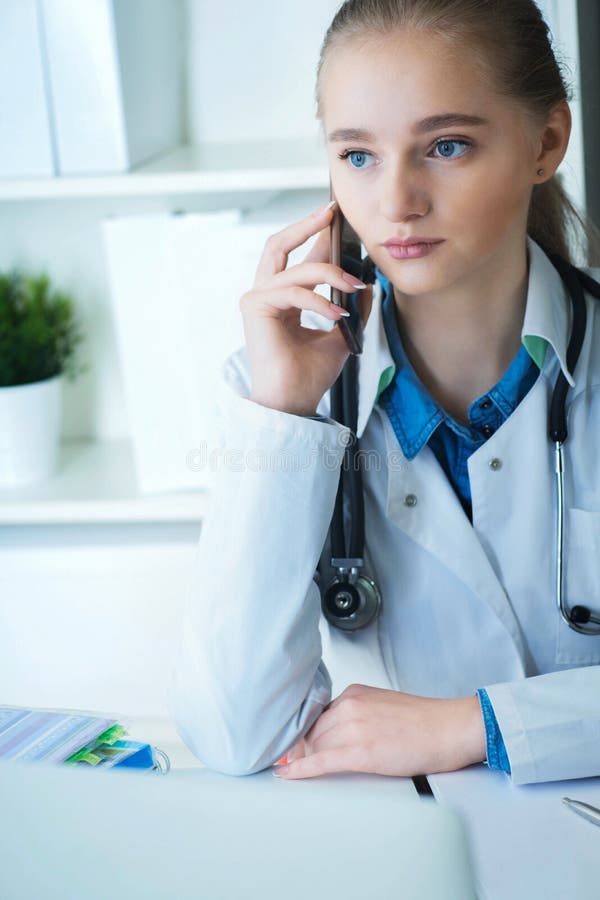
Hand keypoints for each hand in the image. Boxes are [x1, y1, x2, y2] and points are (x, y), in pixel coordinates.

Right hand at [240, 201, 372, 417]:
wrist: (295, 401)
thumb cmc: (310, 374)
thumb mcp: (341, 334)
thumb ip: (351, 308)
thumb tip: (369, 283)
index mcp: (282, 299)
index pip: (299, 258)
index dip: (317, 236)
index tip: (338, 218)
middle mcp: (266, 294)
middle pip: (278, 244)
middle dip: (306, 225)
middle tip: (331, 212)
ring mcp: (257, 299)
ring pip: (296, 269)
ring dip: (329, 274)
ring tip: (353, 286)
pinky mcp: (255, 308)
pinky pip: (293, 292)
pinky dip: (318, 300)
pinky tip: (336, 314)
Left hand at [274, 684, 485, 779]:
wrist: (449, 728)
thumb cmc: (425, 722)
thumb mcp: (383, 706)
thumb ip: (358, 714)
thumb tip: (337, 733)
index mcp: (354, 693)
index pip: (318, 716)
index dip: (306, 734)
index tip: (295, 744)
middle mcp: (350, 706)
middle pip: (313, 732)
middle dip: (303, 749)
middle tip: (293, 761)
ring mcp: (354, 727)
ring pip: (315, 747)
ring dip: (304, 759)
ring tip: (293, 769)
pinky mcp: (360, 751)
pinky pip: (320, 761)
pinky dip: (300, 768)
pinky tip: (286, 773)